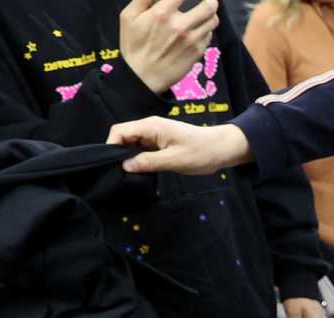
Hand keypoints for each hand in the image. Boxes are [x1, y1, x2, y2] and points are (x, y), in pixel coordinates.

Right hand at [107, 117, 250, 175]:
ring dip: (129, 158)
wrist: (222, 149)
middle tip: (119, 173)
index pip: (119, 131)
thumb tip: (125, 166)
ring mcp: (155, 135)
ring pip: (132, 145)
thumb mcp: (174, 160)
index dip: (111, 146)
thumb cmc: (201, 152)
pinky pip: (143, 150)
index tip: (110, 164)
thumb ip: (149, 162)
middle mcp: (149, 128)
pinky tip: (141, 173)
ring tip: (128, 175)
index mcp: (150, 126)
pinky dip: (139, 160)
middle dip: (118, 153)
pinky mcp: (160, 144)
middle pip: (123, 137)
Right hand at [118, 0, 218, 97]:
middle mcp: (180, 26)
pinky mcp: (198, 52)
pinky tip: (197, 28)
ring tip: (204, 11)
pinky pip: (209, 34)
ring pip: (213, 20)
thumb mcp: (129, 16)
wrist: (142, 77)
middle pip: (209, 6)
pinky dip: (206, 28)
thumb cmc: (134, 45)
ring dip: (210, 13)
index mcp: (162, 14)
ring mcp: (192, 40)